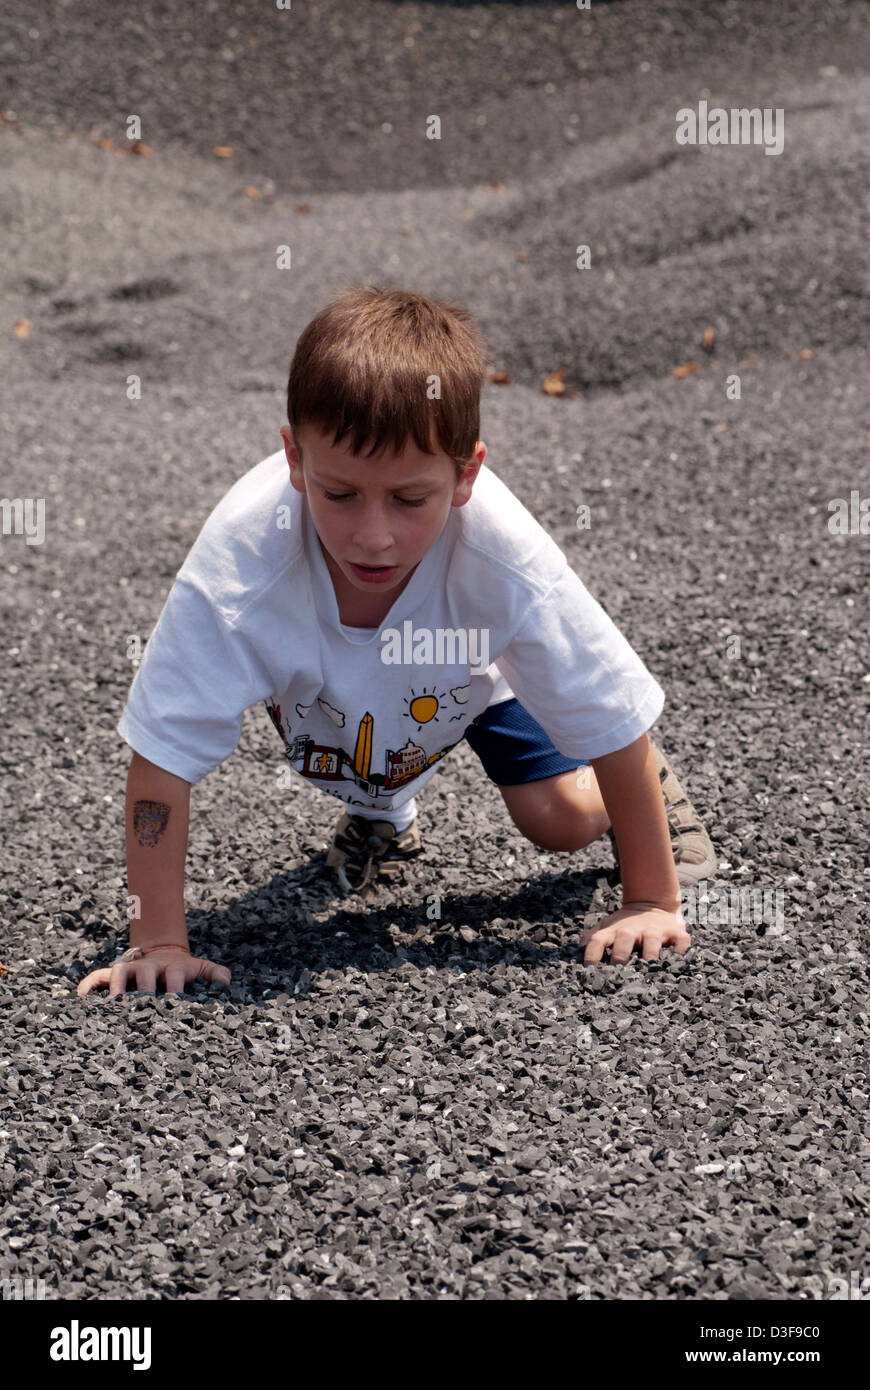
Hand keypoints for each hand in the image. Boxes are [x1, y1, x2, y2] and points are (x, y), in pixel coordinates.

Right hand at [76, 947, 231, 996]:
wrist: (164, 952)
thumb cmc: (184, 970)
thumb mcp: (200, 968)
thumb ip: (215, 973)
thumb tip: (226, 983)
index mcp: (172, 968)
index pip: (174, 978)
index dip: (175, 991)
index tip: (176, 1006)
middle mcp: (148, 967)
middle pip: (144, 976)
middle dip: (143, 993)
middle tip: (142, 1013)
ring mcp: (130, 969)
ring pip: (119, 974)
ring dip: (116, 988)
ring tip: (113, 1008)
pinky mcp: (113, 973)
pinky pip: (97, 977)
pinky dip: (88, 985)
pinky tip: (81, 999)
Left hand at [578, 904, 690, 964]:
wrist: (652, 904)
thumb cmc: (626, 924)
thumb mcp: (608, 927)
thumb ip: (594, 937)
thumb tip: (579, 947)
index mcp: (615, 931)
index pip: (599, 940)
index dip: (592, 953)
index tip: (589, 970)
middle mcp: (634, 930)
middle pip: (624, 938)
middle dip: (621, 952)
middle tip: (618, 968)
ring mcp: (655, 930)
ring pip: (652, 939)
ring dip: (650, 951)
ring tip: (649, 964)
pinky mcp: (675, 932)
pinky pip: (680, 940)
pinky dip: (680, 948)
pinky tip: (679, 957)